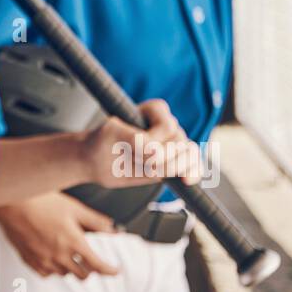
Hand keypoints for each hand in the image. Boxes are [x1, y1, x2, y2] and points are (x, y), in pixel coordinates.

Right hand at [0, 192, 120, 278]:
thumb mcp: (73, 208)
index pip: (98, 266)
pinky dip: (53, 269)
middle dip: (91, 269)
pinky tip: (52, 258)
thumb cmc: (40, 201)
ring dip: (72, 269)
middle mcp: (60, 255)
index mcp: (74, 243)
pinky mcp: (30, 260)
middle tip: (93, 261)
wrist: (11, 203)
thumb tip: (112, 229)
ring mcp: (44, 260)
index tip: (115, 271)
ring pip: (65, 275)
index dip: (110, 271)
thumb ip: (95, 221)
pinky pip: (46, 274)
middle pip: (83, 275)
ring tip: (71, 256)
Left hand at [80, 98, 202, 189]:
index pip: (167, 126)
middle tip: (140, 164)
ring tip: (157, 174)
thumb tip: (158, 152)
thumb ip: (136, 139)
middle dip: (161, 159)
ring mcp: (173, 144)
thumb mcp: (111, 135)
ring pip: (190, 153)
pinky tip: (186, 181)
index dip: (155, 142)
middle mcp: (167, 125)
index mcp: (154, 110)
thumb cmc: (101, 142)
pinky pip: (194, 165)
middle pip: (179, 141)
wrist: (97, 161)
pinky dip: (193, 172)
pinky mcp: (174, 161)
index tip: (134, 151)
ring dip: (176, 167)